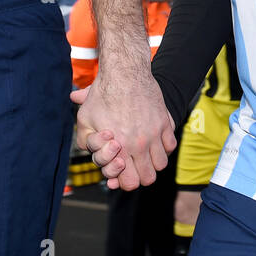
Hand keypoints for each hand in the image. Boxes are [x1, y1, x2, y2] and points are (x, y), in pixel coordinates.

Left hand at [70, 68, 175, 190]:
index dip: (124, 181)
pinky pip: (171, 145)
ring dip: (152, 162)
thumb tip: (91, 152)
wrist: (125, 72)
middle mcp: (140, 143)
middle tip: (133, 165)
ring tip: (143, 153)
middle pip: (149, 178)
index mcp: (120, 147)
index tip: (122, 171)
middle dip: (139, 175)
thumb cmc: (102, 95)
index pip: (131, 183)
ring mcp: (156, 133)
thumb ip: (85, 140)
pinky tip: (153, 140)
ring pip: (161, 164)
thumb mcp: (85, 119)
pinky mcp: (166, 121)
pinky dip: (164, 147)